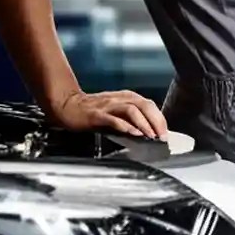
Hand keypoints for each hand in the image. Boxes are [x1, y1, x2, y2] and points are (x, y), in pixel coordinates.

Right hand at [51, 89, 167, 138]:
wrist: (68, 105)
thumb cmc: (94, 110)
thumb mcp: (116, 110)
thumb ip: (131, 116)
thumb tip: (149, 130)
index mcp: (126, 97)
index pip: (149, 105)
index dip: (160, 119)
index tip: (165, 133)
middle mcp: (119, 99)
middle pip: (144, 105)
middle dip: (156, 121)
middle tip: (162, 136)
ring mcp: (108, 106)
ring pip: (132, 110)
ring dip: (144, 124)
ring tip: (150, 136)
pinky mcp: (96, 115)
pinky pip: (114, 119)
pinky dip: (125, 126)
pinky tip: (133, 133)